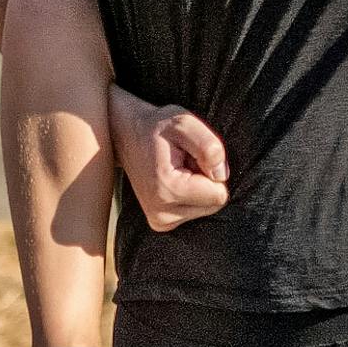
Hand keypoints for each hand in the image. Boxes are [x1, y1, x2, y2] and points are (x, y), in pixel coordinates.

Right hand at [116, 97, 232, 227]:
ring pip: (205, 209)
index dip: (213, 171)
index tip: (192, 157)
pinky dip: (190, 195)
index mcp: (168, 190)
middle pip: (214, 205)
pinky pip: (193, 212)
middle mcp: (161, 214)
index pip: (219, 195)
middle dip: (206, 181)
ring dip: (198, 187)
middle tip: (185, 162)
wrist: (125, 135)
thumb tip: (222, 175)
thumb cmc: (157, 127)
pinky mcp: (161, 223)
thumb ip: (209, 146)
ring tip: (178, 169)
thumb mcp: (185, 123)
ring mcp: (160, 221)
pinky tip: (174, 179)